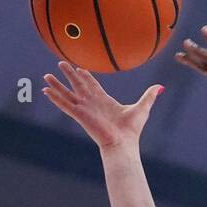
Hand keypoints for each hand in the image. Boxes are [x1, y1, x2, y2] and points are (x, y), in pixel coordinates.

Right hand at [43, 61, 161, 150]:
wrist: (123, 143)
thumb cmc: (132, 130)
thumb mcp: (142, 107)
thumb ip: (149, 96)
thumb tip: (161, 87)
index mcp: (104, 101)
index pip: (92, 85)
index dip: (86, 76)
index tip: (79, 68)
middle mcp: (92, 104)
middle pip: (77, 85)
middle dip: (69, 75)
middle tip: (60, 63)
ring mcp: (84, 109)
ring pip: (67, 93)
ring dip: (57, 85)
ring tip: (45, 76)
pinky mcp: (79, 114)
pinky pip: (64, 104)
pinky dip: (54, 97)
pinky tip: (45, 91)